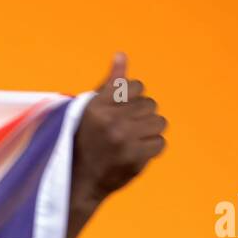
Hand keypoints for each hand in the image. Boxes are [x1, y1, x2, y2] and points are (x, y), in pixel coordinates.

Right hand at [65, 53, 166, 237]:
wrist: (78, 182)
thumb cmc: (85, 140)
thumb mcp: (91, 108)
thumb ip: (110, 83)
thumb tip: (121, 55)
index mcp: (98, 105)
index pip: (136, 86)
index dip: (133, 99)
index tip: (122, 111)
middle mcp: (111, 120)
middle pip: (150, 104)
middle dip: (141, 116)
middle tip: (125, 129)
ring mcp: (123, 140)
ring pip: (159, 122)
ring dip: (149, 131)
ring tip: (134, 139)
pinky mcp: (135, 158)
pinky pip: (160, 143)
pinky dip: (151, 148)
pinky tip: (137, 152)